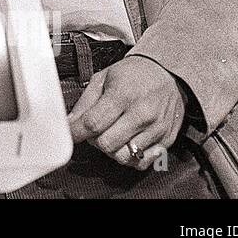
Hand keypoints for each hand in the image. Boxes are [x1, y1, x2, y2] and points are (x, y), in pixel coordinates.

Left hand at [67, 55, 186, 169]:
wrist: (168, 74)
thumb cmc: (135, 74)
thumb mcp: (104, 77)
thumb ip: (85, 102)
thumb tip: (70, 123)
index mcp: (123, 95)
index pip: (93, 124)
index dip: (76, 132)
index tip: (71, 132)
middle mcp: (142, 114)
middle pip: (106, 144)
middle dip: (94, 140)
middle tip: (96, 130)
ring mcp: (156, 129)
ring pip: (123, 157)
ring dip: (111, 150)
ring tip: (112, 134)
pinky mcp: (166, 140)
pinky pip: (141, 163)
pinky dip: (130, 158)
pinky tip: (127, 143)